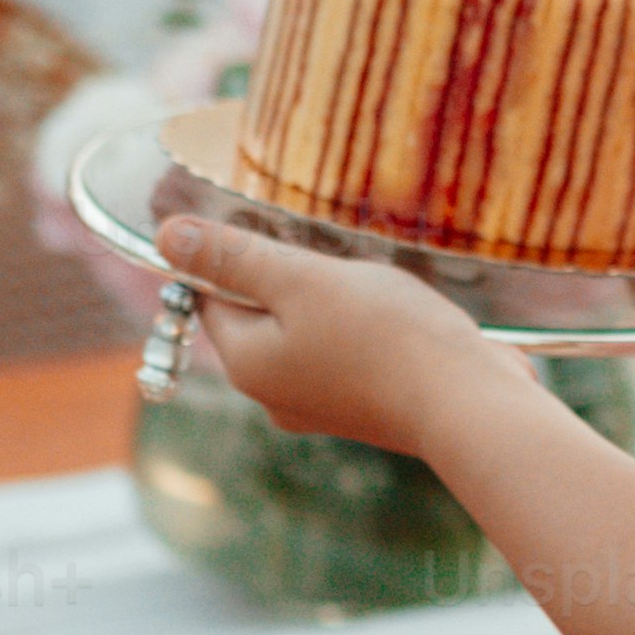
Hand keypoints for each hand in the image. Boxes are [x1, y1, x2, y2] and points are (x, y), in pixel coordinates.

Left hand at [149, 212, 501, 462]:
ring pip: (303, 331)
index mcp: (247, 364)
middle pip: (259, 313)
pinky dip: (359, 326)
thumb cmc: (386, 335)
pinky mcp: (363, 407)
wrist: (469, 403)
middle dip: (289, 276)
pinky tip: (394, 313)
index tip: (280, 228)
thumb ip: (235, 257)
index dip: (238, 253)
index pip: (210, 295)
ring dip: (328, 298)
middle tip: (333, 253)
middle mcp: (274, 395)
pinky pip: (342, 351)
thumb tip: (166, 235)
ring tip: (371, 282)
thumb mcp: (302, 280)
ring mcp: (320, 406)